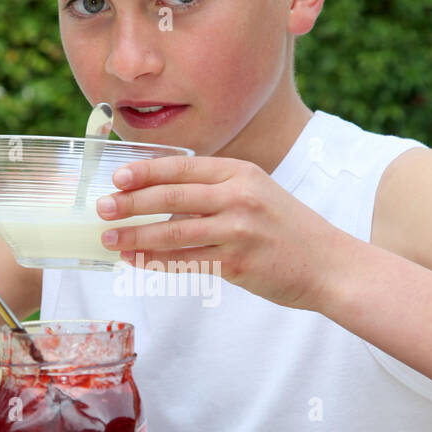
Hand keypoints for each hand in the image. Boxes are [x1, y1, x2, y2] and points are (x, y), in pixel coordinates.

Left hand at [96, 154, 340, 309]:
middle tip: (102, 209)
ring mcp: (238, 230)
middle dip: (131, 203)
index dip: (145, 171)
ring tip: (110, 240)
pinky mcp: (237, 263)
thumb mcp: (257, 193)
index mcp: (241, 172)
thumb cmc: (287, 230)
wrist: (329, 265)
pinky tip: (137, 261)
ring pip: (173, 231)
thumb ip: (217, 190)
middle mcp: (239, 196)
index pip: (182, 166)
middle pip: (171, 196)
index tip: (117, 177)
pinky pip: (186, 261)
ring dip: (136, 235)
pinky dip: (157, 261)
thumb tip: (161, 195)